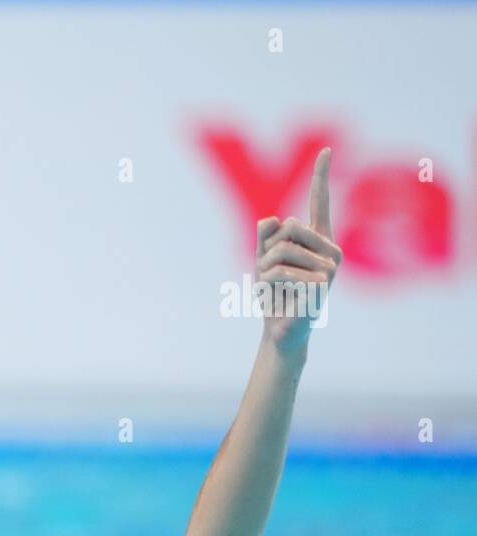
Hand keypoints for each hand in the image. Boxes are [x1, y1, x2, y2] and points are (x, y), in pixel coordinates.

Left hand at [254, 146, 342, 352]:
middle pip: (287, 227)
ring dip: (265, 271)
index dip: (322, 176)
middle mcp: (330, 248)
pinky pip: (281, 272)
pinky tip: (280, 298)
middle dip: (267, 251)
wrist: (280, 329)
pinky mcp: (322, 285)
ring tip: (275, 288)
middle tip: (271, 275)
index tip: (326, 149)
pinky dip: (269, 286)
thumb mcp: (263, 260)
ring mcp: (330, 266)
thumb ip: (265, 237)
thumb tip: (272, 218)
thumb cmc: (275, 294)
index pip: (320, 202)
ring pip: (281, 250)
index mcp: (317, 239)